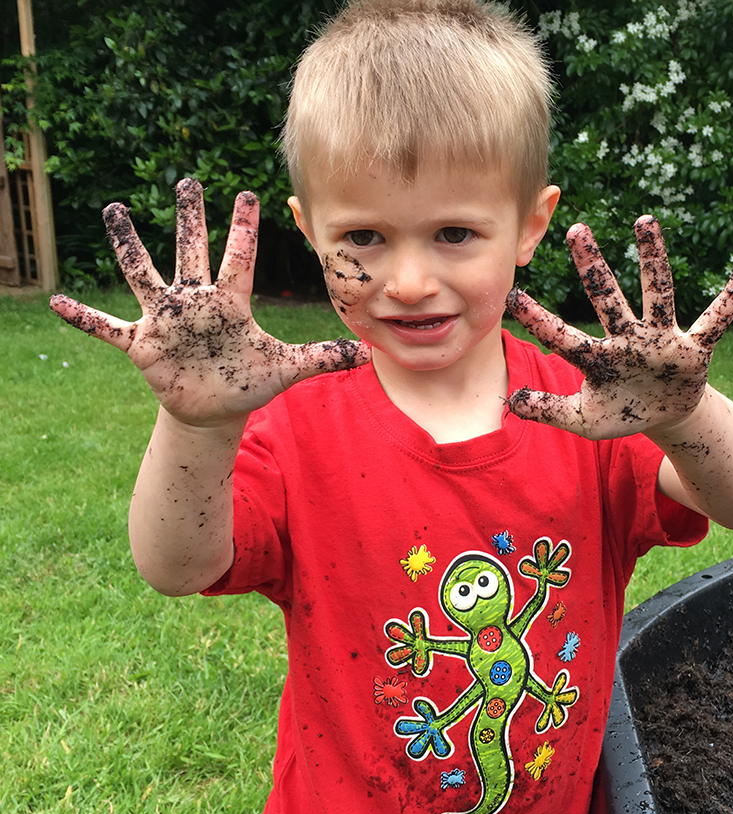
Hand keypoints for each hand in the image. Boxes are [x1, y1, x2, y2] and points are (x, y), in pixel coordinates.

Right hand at [50, 178, 369, 426]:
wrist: (215, 409)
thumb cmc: (248, 383)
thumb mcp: (289, 369)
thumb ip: (325, 358)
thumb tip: (371, 356)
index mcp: (230, 303)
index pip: (239, 257)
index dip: (242, 227)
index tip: (246, 192)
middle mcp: (196, 302)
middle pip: (190, 251)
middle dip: (188, 218)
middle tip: (186, 181)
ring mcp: (166, 320)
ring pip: (143, 275)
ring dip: (128, 246)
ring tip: (113, 211)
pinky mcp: (143, 345)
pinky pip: (107, 328)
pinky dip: (85, 318)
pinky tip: (57, 303)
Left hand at [505, 215, 732, 439]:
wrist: (665, 418)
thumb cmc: (622, 413)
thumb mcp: (583, 421)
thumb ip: (549, 411)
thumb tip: (510, 401)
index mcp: (599, 359)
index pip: (563, 336)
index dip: (538, 320)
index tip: (511, 296)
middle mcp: (628, 340)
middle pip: (607, 298)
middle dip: (591, 267)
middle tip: (575, 230)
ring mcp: (661, 340)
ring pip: (656, 293)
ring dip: (652, 259)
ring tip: (644, 222)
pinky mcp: (692, 349)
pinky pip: (715, 321)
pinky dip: (731, 300)